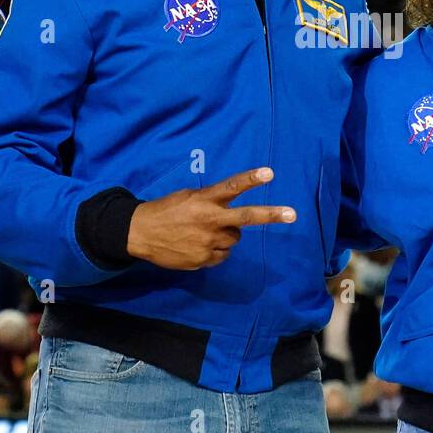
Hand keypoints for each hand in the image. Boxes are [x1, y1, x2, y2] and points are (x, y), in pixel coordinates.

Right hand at [125, 167, 294, 269]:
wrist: (139, 233)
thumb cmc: (167, 210)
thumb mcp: (188, 198)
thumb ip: (211, 202)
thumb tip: (230, 217)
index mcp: (204, 200)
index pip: (231, 187)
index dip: (250, 179)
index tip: (269, 174)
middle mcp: (209, 220)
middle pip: (246, 217)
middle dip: (270, 215)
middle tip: (292, 214)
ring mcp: (208, 241)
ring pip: (234, 240)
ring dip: (226, 236)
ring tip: (203, 232)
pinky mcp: (203, 259)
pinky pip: (221, 255)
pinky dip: (215, 251)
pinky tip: (197, 245)